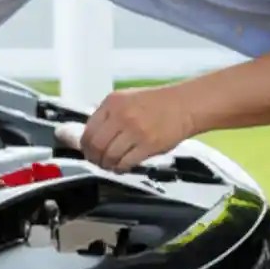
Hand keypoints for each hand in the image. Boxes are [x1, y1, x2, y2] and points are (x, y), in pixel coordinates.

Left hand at [79, 86, 197, 172]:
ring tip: (109, 166)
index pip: (88, 130)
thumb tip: (92, 136)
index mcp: (112, 103)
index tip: (88, 151)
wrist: (184, 105)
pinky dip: (120, 168)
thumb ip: (108, 115)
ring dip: (106, 165)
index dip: (85, 145)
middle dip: (93, 158)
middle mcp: (121, 116)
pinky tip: (121, 167)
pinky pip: (126, 162)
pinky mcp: (148, 145)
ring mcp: (135, 131)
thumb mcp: (126, 99)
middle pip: (96, 145)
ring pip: (109, 156)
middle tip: (97, 162)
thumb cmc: (155, 103)